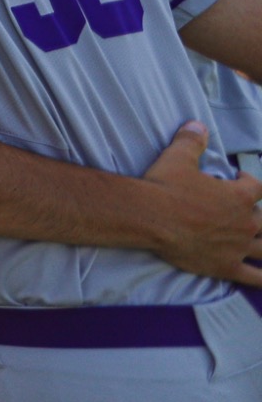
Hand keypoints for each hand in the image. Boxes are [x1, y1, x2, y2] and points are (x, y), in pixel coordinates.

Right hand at [142, 120, 261, 286]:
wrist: (150, 217)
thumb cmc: (165, 186)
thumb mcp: (178, 157)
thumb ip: (192, 141)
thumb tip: (198, 124)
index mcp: (240, 196)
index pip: (257, 188)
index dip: (249, 183)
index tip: (238, 180)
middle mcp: (245, 222)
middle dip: (257, 218)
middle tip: (244, 215)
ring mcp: (238, 247)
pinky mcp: (226, 266)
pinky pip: (255, 278)